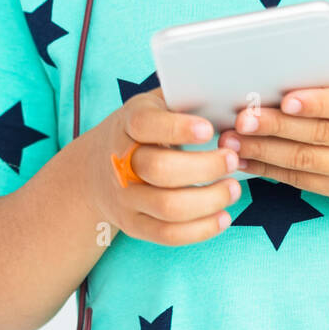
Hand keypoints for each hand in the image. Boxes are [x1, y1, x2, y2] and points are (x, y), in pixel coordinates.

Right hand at [90, 89, 243, 245]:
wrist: (95, 170)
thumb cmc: (142, 131)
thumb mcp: (153, 107)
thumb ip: (181, 100)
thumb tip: (227, 94)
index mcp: (127, 124)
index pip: (145, 125)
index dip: (177, 128)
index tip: (209, 129)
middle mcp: (120, 162)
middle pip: (159, 169)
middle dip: (204, 167)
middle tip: (232, 159)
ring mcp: (125, 197)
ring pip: (167, 207)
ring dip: (208, 200)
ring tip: (233, 188)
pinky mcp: (134, 225)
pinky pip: (168, 235)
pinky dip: (201, 230)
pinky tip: (224, 217)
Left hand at [216, 63, 328, 211]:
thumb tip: (283, 75)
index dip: (318, 102)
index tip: (285, 98)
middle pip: (324, 134)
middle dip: (277, 126)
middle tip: (242, 119)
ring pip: (308, 161)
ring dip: (265, 151)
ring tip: (233, 141)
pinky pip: (303, 181)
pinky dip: (271, 170)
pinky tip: (247, 159)